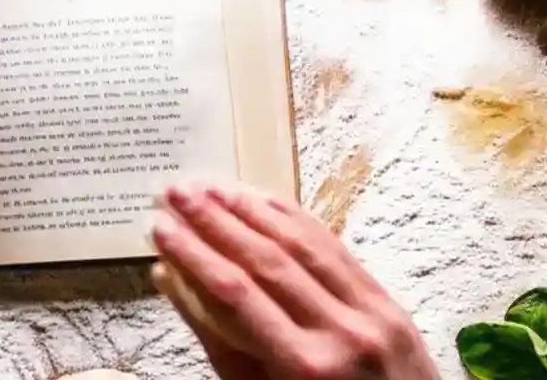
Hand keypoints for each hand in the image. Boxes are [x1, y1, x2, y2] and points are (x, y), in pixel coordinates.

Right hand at [150, 184, 439, 379]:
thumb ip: (219, 343)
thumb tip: (171, 277)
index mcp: (304, 368)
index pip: (235, 294)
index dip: (192, 254)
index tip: (158, 227)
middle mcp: (341, 332)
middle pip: (266, 261)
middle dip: (214, 221)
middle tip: (174, 191)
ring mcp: (372, 313)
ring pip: (302, 246)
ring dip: (251, 210)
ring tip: (210, 186)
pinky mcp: (388, 302)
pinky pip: (336, 250)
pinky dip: (296, 221)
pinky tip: (263, 199)